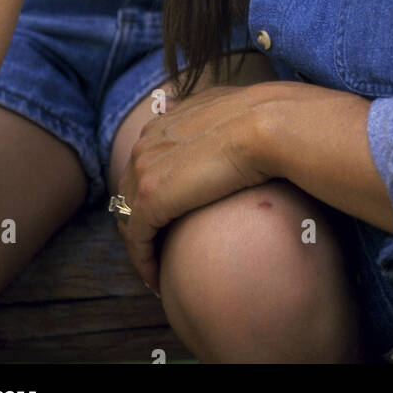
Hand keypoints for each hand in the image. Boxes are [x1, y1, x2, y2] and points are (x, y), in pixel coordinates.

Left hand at [114, 85, 269, 291]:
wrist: (264, 128)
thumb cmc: (259, 124)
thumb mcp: (228, 112)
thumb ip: (208, 114)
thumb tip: (211, 117)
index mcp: (162, 125)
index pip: (143, 167)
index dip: (151, 195)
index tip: (168, 219)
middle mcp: (145, 145)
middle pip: (129, 194)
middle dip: (140, 222)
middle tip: (160, 249)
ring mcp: (144, 171)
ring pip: (129, 220)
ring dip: (141, 246)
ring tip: (159, 269)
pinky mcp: (150, 200)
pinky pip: (136, 240)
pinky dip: (144, 262)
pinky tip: (158, 280)